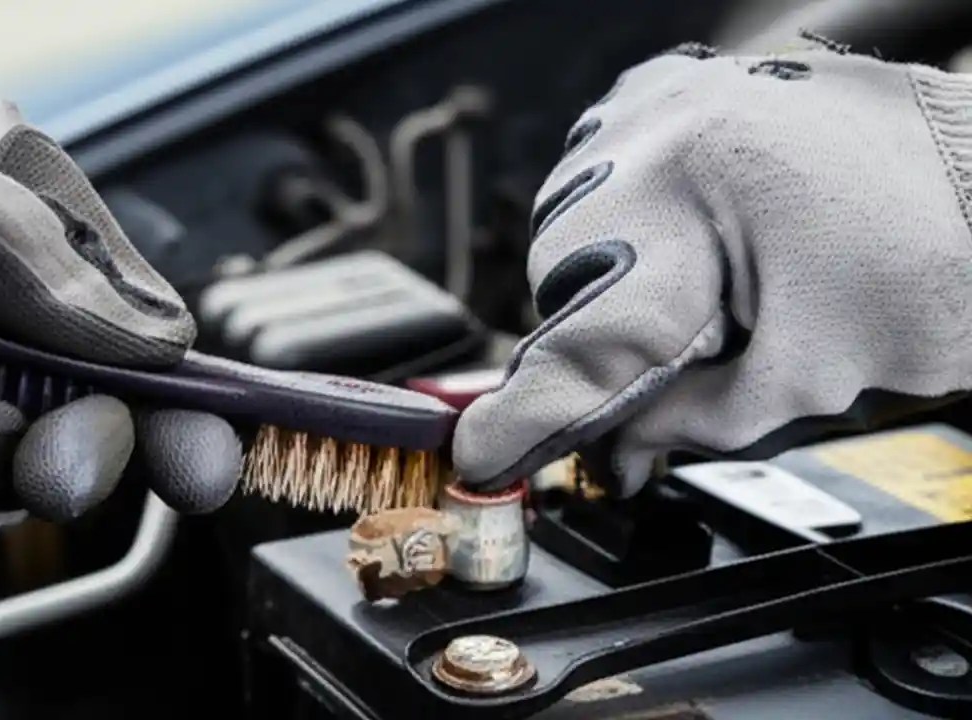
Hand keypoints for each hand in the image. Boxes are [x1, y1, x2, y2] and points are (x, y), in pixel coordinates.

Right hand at [454, 42, 971, 495]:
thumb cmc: (936, 259)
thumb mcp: (806, 378)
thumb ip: (688, 422)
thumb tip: (616, 451)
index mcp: (696, 198)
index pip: (579, 339)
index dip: (527, 416)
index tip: (484, 460)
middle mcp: (662, 131)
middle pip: (561, 285)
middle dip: (594, 355)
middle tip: (651, 400)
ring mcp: (660, 101)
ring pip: (565, 230)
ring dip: (602, 287)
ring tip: (694, 304)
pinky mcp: (666, 91)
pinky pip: (590, 175)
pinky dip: (613, 227)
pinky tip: (671, 246)